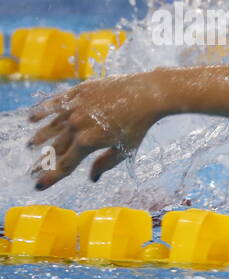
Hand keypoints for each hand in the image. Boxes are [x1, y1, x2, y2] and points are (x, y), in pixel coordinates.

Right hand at [26, 77, 159, 188]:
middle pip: (54, 148)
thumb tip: (92, 178)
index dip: (51, 176)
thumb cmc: (138, 124)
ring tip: (31, 145)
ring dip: (40, 137)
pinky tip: (31, 118)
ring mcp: (74, 108)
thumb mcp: (125, 149)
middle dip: (42, 160)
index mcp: (88, 142)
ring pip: (50, 126)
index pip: (65, 164)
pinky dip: (41, 111)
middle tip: (32, 168)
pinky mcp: (76, 93)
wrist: (146, 94)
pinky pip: (53, 103)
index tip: (39, 185)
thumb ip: (105, 164)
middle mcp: (76, 126)